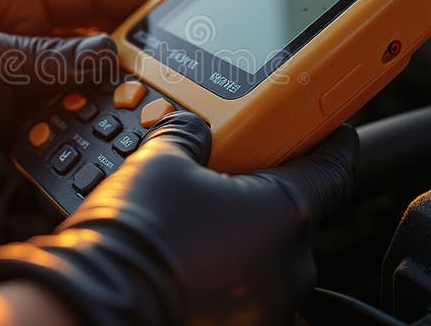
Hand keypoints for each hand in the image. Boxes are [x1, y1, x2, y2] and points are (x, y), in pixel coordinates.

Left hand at [0, 0, 153, 174]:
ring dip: (106, 101)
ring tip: (137, 115)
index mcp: (14, 3)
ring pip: (81, 88)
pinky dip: (78, 133)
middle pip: (93, 44)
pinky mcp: (9, 121)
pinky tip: (95, 143)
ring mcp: (19, 82)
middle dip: (128, 59)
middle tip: (165, 78)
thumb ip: (37, 60)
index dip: (130, 1)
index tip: (169, 15)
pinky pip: (57, 125)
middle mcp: (24, 41)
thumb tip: (102, 58)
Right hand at [0, 112, 358, 324]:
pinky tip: (191, 259)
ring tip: (194, 223)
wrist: (96, 297)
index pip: (335, 166)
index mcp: (285, 212)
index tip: (326, 126)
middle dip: (263, 192)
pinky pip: (246, 288)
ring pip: (268, 254)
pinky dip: (226, 272)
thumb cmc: (136, 234)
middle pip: (295, 212)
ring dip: (243, 236)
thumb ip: (192, 136)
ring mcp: (270, 303)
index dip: (330, 139)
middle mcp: (291, 264)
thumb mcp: (162, 160)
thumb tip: (194, 130)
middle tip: (223, 177)